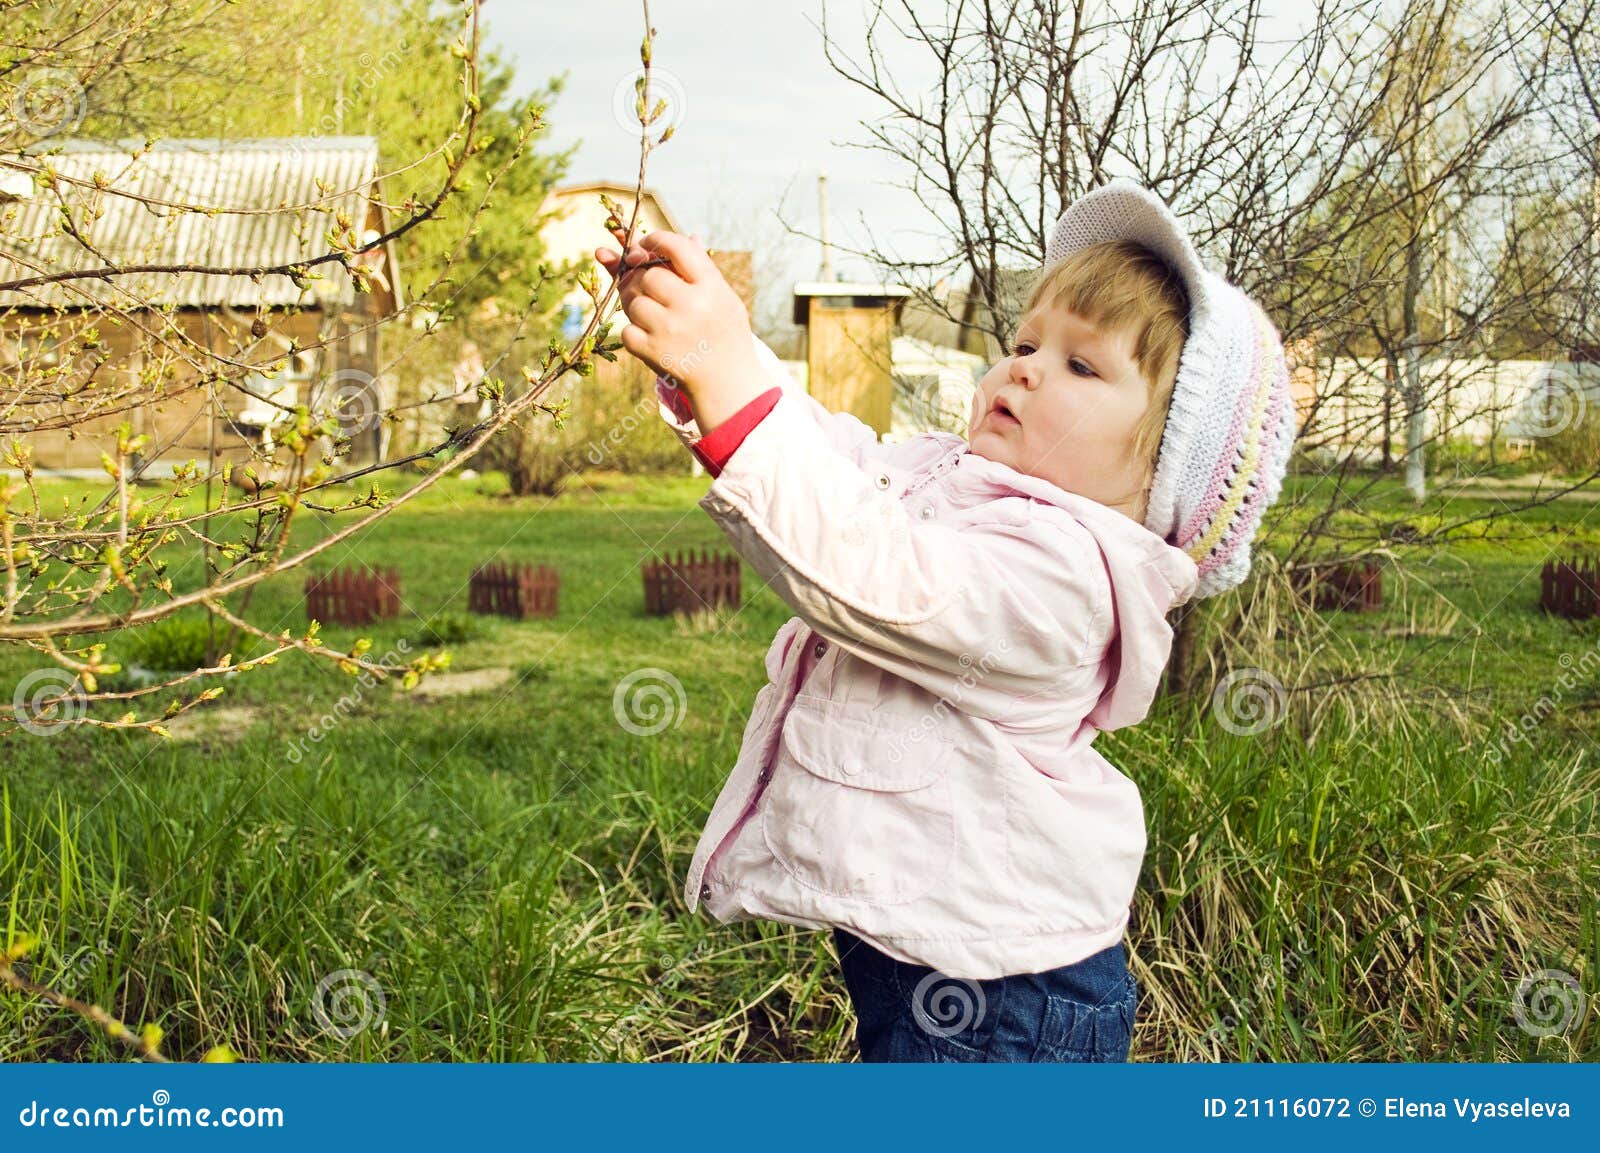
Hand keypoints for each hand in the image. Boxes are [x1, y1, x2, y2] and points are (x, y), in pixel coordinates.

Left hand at [594, 231, 766, 432]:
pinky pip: (626, 330)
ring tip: (654, 316)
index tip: (644, 246)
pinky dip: (633, 332)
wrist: (729, 382)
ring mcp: (670, 330)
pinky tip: (652, 337)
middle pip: (647, 275)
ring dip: (635, 305)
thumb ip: (697, 267)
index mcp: (711, 287)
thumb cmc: (723, 333)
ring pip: (632, 301)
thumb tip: (679, 236)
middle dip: (641, 278)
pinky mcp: (654, 352)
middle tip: (648, 289)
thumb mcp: (721, 296)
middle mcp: (691, 306)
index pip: (675, 247)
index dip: (653, 241)